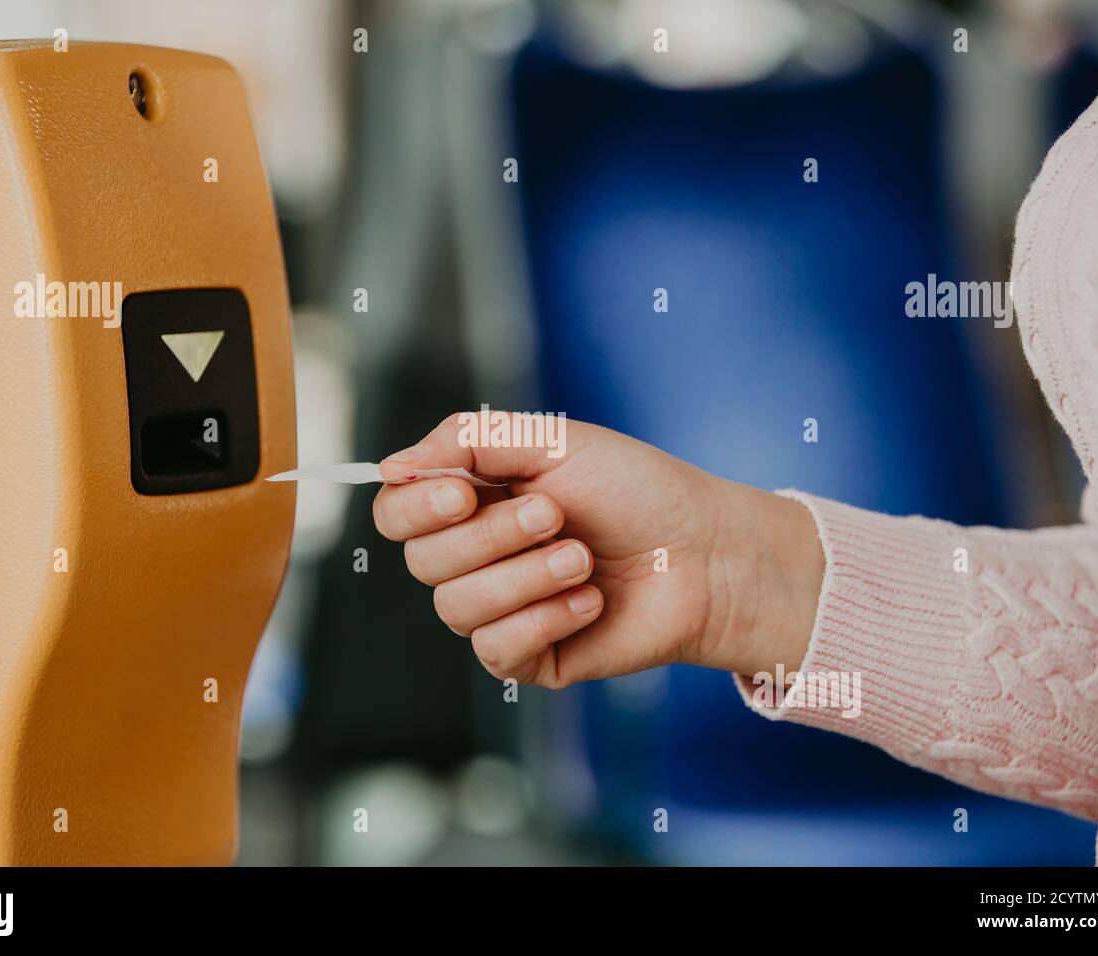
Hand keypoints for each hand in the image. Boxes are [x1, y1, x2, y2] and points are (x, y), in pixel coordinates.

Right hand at [372, 413, 823, 687]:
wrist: (705, 551)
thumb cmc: (636, 490)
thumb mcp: (552, 441)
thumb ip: (469, 441)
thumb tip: (392, 466)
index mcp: (473, 501)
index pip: (397, 513)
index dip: (417, 506)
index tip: (464, 491)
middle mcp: (477, 557)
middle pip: (423, 561)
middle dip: (492, 535)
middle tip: (555, 514)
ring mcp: (501, 609)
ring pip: (457, 607)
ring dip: (525, 576)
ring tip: (583, 558)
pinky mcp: (530, 655)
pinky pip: (496, 650)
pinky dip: (544, 618)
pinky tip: (588, 601)